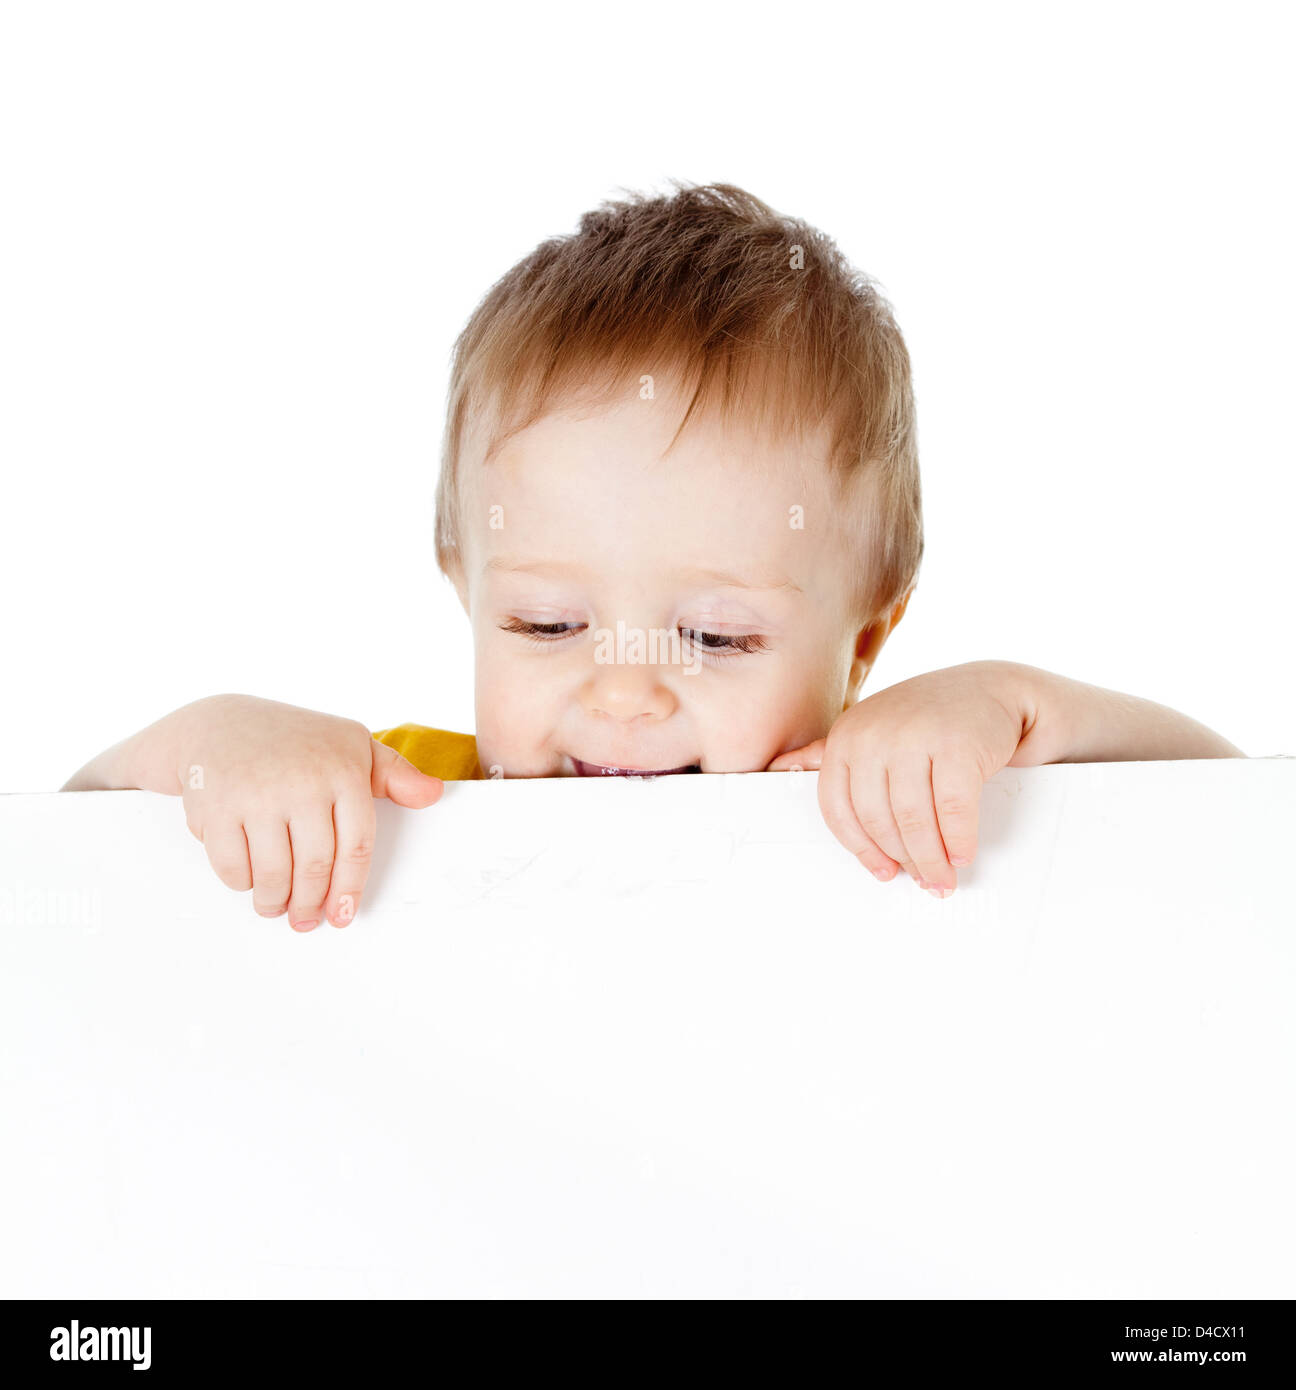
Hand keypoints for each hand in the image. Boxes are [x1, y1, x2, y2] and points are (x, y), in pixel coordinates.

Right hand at [170, 695, 442, 928]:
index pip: (356, 846)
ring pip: (273, 874)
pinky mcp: (215, 807)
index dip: (349, 889)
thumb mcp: (351, 746)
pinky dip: (242, 883)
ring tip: (277, 906)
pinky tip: (250, 880)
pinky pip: (233, 867)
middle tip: (306, 919)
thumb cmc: (296, 741)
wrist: (221, 723)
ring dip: (275, 902)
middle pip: (314, 867)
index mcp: (342, 770)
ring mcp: (257, 795)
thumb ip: (395, 775)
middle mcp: (301, 782)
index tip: (342, 915)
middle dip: (310, 903)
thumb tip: (433, 795)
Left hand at [767, 662, 1030, 896]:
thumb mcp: (870, 728)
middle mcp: (874, 735)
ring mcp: (915, 738)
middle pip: (877, 820)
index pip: (838, 809)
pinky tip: (962, 855)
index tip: (883, 870)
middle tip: (923, 880)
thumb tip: (776, 769)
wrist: (988, 689)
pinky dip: (958, 841)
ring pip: (914, 820)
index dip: (861, 849)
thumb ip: (826, 752)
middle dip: (903, 859)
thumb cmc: (926, 718)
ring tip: (943, 877)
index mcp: (846, 736)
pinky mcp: (958, 746)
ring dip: (932, 859)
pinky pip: (953, 810)